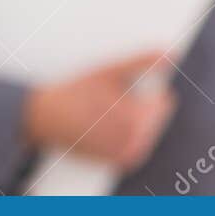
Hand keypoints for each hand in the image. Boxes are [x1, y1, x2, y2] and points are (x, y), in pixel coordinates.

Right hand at [21, 50, 177, 169]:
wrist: (45, 119)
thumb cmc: (75, 92)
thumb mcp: (108, 71)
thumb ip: (141, 61)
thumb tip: (169, 53)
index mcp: (138, 118)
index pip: (164, 102)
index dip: (149, 89)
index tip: (126, 86)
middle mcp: (137, 141)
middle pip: (157, 117)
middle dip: (142, 104)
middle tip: (111, 98)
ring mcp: (129, 154)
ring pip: (148, 130)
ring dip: (136, 118)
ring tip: (106, 109)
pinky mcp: (122, 162)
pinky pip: (137, 143)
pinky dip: (129, 132)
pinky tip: (107, 122)